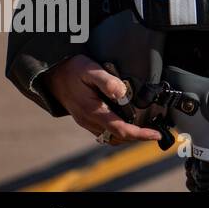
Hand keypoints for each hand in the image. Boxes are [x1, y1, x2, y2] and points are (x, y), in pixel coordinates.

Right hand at [44, 54, 161, 145]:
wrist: (52, 75)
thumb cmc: (73, 71)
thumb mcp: (90, 70)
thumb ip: (107, 81)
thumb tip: (121, 92)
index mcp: (92, 111)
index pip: (120, 129)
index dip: (140, 134)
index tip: (156, 135)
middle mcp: (89, 120)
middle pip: (118, 137)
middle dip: (137, 137)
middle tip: (155, 131)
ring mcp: (86, 121)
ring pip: (110, 137)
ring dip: (128, 135)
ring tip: (146, 128)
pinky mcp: (86, 119)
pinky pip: (104, 132)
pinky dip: (118, 131)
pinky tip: (128, 121)